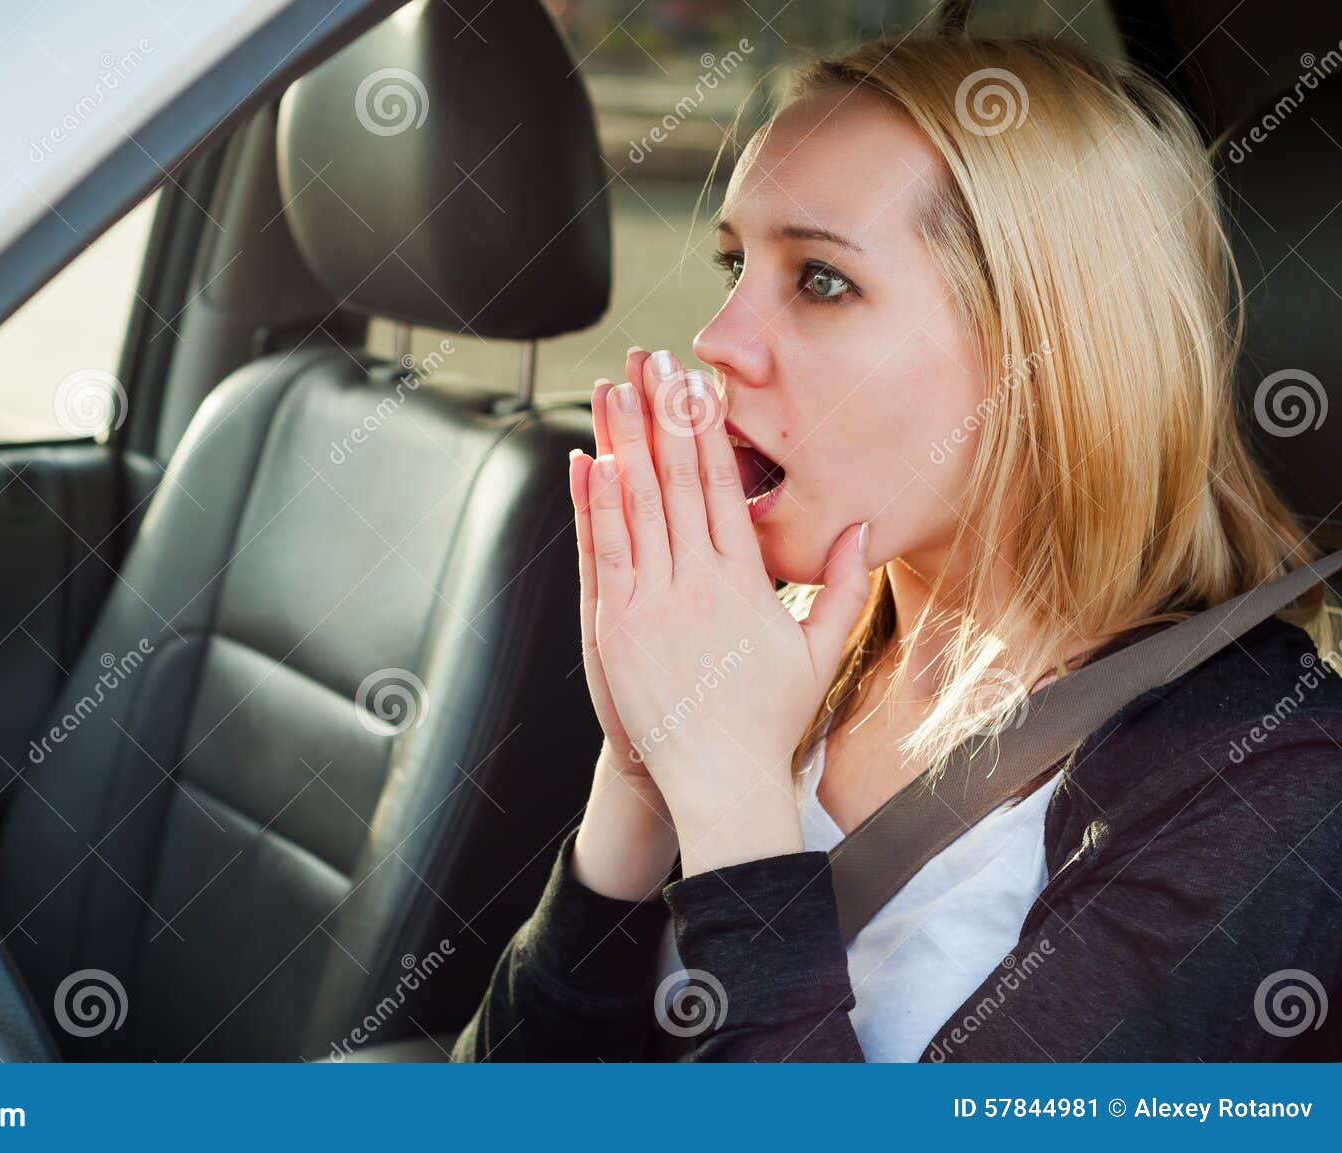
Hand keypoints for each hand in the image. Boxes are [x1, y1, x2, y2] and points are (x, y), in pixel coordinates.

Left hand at [585, 349, 870, 873]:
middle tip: (651, 361)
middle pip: (675, 481)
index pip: (720, 487)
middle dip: (661, 415)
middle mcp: (697, 584)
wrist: (719, 781)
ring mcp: (652, 605)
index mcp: (745, 583)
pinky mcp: (615, 629)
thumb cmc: (769, 720)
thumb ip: (843, 585)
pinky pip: (605, 553)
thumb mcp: (820, 651)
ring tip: (615, 390)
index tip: (696, 384)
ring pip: (636, 506)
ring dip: (624, 443)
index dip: (705, 429)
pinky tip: (592, 461)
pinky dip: (597, 505)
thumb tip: (865, 528)